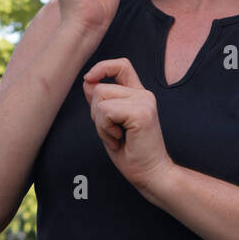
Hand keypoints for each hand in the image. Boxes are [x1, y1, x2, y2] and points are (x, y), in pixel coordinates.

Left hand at [82, 58, 175, 196]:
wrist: (150, 174)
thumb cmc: (130, 153)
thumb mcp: (109, 124)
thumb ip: (101, 102)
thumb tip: (88, 81)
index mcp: (138, 95)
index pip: (121, 65)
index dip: (103, 67)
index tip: (89, 78)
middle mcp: (143, 94)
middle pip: (100, 87)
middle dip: (95, 113)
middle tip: (112, 133)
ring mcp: (144, 101)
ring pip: (100, 98)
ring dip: (100, 123)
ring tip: (116, 137)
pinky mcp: (141, 112)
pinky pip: (105, 111)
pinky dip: (105, 129)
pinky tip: (119, 139)